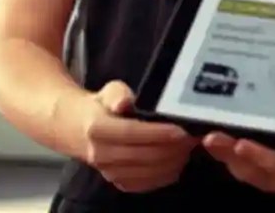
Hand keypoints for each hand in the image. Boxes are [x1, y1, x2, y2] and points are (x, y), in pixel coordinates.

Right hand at [66, 80, 197, 192]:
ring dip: (173, 161)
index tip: (181, 130)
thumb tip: (125, 102)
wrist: (81, 130)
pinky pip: (147, 184)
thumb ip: (119, 94)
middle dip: (172, 148)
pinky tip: (178, 160)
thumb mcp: (110, 91)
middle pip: (144, 155)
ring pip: (148, 172)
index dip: (158, 133)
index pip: (131, 132)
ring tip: (189, 147)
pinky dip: (166, 174)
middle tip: (193, 137)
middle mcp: (100, 154)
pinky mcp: (118, 182)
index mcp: (97, 128)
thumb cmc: (104, 106)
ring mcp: (109, 172)